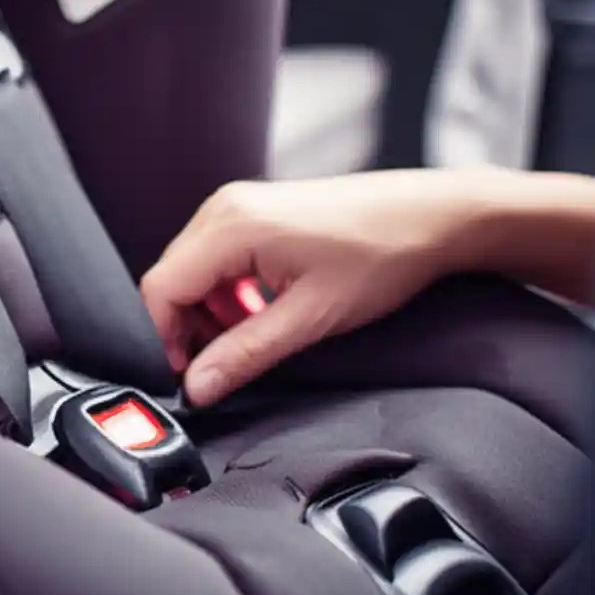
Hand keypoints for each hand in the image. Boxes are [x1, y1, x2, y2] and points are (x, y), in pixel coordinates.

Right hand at [141, 170, 488, 405]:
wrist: (434, 217)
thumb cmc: (382, 256)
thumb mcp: (310, 319)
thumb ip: (245, 355)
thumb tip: (198, 387)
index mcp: (230, 227)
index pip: (160, 289)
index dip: (163, 340)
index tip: (185, 377)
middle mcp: (224, 209)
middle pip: (171, 280)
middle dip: (185, 330)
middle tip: (216, 367)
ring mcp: (237, 207)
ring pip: (191, 273)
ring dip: (207, 315)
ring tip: (247, 341)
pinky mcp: (254, 213)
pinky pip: (215, 260)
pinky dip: (225, 295)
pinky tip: (258, 314)